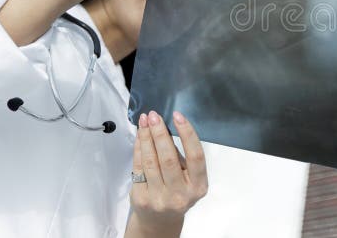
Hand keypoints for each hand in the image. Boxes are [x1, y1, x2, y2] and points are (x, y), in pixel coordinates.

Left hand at [127, 111, 207, 236]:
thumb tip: (166, 128)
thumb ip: (182, 157)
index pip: (196, 156)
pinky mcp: (142, 198)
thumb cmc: (177, 192)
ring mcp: (160, 198)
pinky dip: (138, 149)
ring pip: (151, 162)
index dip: (187, 134)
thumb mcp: (189, 178)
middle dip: (160, 133)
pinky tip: (139, 137)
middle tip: (154, 116)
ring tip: (144, 122)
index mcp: (198, 186)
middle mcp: (180, 194)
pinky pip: (138, 168)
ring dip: (146, 138)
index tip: (178, 116)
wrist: (160, 220)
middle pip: (169, 158)